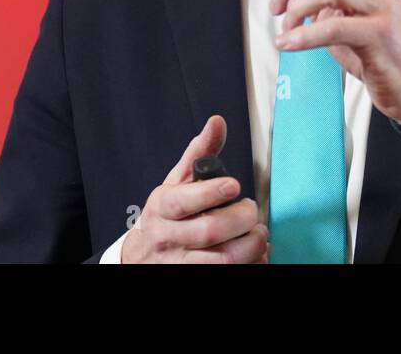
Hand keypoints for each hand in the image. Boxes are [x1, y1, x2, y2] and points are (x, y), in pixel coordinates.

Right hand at [120, 115, 269, 263]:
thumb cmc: (166, 216)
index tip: (235, 185)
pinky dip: (250, 264)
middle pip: (210, 231)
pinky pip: (228, 274)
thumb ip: (199, 154)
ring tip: (258, 234)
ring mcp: (179, 265)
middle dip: (242, 219)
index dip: (211, 193)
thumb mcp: (176, 184)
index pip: (184, 201)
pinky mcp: (191, 279)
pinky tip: (256, 254)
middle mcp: (167, 238)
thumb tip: (217, 122)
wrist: (142, 258)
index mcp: (162, 207)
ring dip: (251, 245)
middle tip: (252, 211)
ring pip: (224, 259)